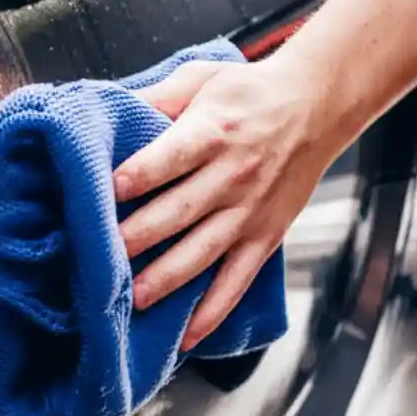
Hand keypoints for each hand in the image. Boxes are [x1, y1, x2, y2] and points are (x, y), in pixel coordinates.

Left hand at [114, 56, 339, 350]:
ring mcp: (249, 212)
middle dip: (138, 236)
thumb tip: (105, 111)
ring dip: (167, 279)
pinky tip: (187, 336)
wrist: (316, 106)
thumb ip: (155, 98)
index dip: (137, 175)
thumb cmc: (248, 92)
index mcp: (212, 132)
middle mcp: (232, 176)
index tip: (107, 190)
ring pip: (203, 252)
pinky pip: (237, 281)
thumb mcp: (200, 79)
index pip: (169, 158)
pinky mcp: (264, 238)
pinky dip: (214, 312)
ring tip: (132, 300)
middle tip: (100, 258)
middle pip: (178, 211)